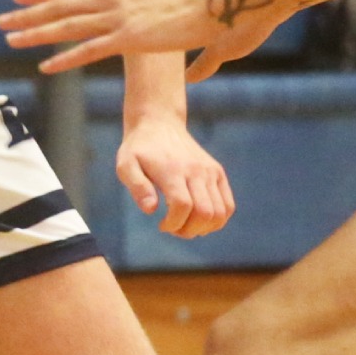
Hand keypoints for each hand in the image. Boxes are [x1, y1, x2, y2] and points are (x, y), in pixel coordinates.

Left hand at [0, 0, 279, 80]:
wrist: (214, 5)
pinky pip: (89, 49)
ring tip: (11, 39)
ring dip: (36, 32)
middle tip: (2, 19)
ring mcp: (118, 17)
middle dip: (28, 13)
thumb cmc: (191, 0)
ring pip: (67, 24)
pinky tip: (45, 65)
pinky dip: (65, 58)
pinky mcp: (129, 37)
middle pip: (60, 4)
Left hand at [115, 114, 234, 237]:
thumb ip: (137, 187)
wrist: (159, 123)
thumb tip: (151, 210)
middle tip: (173, 228)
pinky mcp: (217, 172)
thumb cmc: (139, 149)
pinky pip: (228, 205)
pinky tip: (200, 220)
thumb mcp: (126, 164)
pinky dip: (218, 220)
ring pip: (220, 212)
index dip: (173, 224)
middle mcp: (195, 171)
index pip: (182, 206)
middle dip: (189, 230)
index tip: (161, 225)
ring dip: (204, 229)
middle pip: (204, 213)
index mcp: (172, 170)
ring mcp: (209, 171)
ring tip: (186, 226)